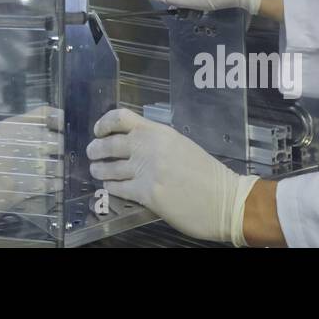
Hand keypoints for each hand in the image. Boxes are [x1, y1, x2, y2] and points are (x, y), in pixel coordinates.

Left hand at [87, 108, 258, 245]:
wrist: (225, 200)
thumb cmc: (207, 174)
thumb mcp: (181, 146)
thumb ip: (157, 142)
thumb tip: (133, 143)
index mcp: (160, 132)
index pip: (121, 117)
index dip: (104, 123)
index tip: (98, 130)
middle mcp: (150, 147)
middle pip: (109, 143)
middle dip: (96, 149)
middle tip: (92, 153)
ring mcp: (147, 171)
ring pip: (109, 167)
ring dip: (99, 169)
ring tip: (96, 171)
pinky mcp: (147, 194)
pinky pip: (119, 188)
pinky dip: (111, 187)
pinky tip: (109, 187)